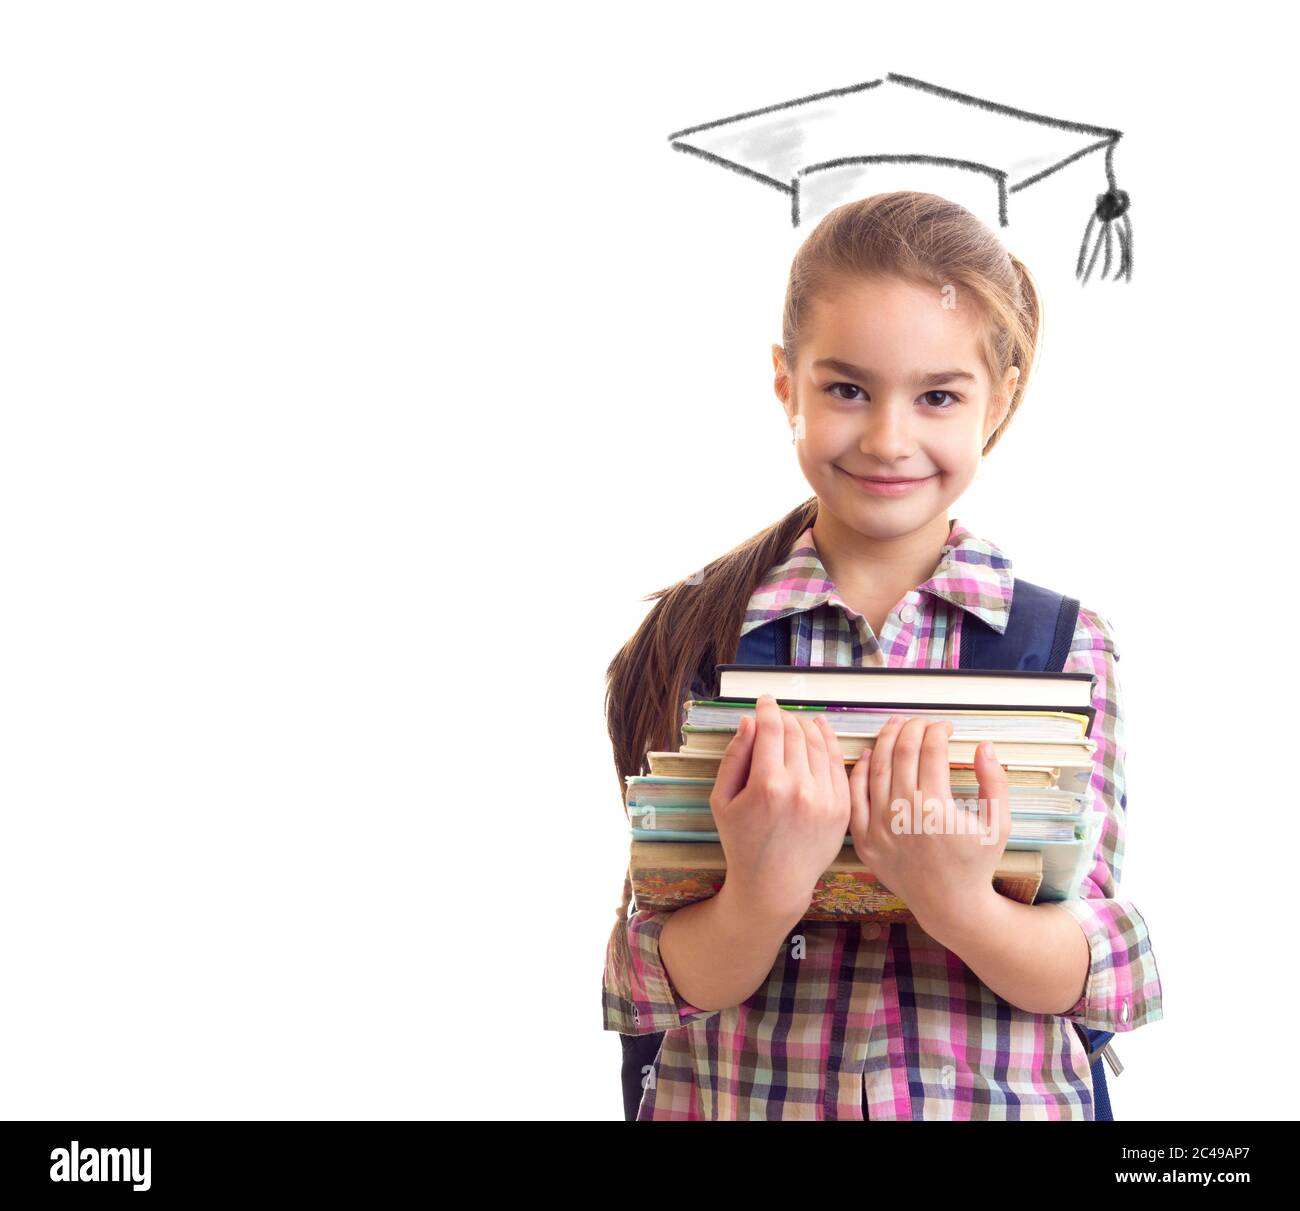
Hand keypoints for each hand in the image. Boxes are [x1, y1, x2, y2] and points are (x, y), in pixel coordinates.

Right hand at [710, 694, 851, 920]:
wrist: (774, 884)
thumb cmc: (742, 842)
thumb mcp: (722, 800)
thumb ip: (734, 757)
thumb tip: (749, 721)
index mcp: (767, 786)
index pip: (771, 729)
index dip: (767, 709)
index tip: (764, 702)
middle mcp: (800, 789)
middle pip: (795, 732)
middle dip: (784, 717)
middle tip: (775, 716)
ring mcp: (825, 799)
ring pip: (819, 743)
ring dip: (806, 726)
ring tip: (795, 723)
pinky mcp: (841, 807)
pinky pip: (837, 762)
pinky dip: (829, 741)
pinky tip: (820, 729)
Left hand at [847, 715, 1010, 927]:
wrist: (949, 905)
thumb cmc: (976, 863)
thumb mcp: (998, 824)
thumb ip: (995, 782)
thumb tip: (983, 745)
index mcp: (935, 807)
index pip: (931, 750)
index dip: (938, 730)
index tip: (945, 726)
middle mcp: (902, 813)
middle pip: (901, 752)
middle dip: (912, 728)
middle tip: (922, 722)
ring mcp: (878, 826)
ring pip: (875, 767)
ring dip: (885, 740)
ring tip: (896, 726)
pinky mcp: (864, 839)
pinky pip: (855, 796)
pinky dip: (860, 770)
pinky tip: (869, 755)